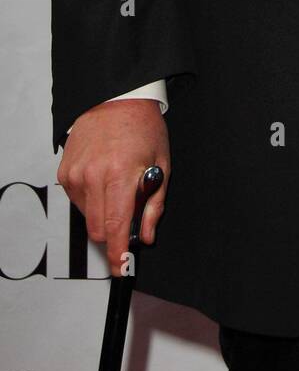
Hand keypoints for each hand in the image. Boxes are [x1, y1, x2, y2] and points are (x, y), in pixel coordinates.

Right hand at [56, 99, 169, 275]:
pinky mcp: (65, 172)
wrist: (116, 100)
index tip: (121, 269)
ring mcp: (75, 175)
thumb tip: (147, 236)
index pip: (116, 227)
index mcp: (120, 176)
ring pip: (86, 217)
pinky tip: (104, 178)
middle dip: (114, 234)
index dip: (118, 253)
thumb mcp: (162, 165)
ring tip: (118, 186)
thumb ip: (154, 205)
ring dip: (103, 214)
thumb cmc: (144, 129)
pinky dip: (91, 199)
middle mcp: (93, 177)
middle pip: (98, 230)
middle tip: (129, 218)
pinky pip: (77, 201)